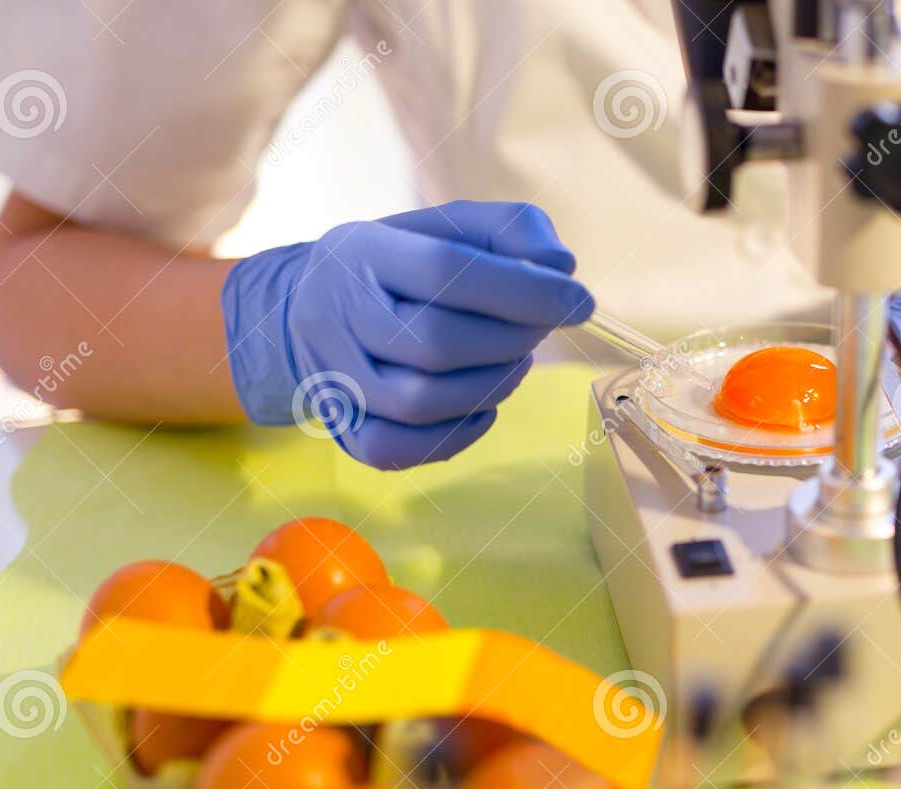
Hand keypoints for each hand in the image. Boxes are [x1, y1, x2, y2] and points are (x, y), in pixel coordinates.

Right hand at [221, 201, 593, 468]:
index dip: (522, 291)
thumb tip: (562, 267)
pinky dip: (456, 435)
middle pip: (435, 344)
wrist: (322, 305)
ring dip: (490, 388)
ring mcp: (332, 376)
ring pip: (419, 402)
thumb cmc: (409, 264)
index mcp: (362, 251)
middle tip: (537, 332)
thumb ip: (513, 231)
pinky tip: (482, 407)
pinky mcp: (342, 426)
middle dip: (509, 342)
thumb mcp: (456, 228)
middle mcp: (332, 313)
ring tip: (513, 362)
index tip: (578, 301)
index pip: (445, 271)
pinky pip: (397, 448)